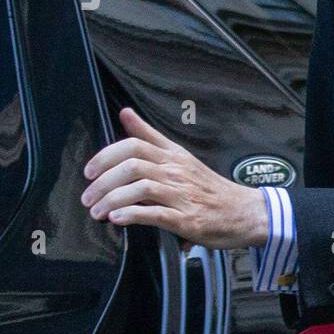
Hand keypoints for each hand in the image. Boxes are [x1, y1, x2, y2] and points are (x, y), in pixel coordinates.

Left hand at [80, 107, 269, 248]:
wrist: (245, 212)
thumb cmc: (210, 188)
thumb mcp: (181, 156)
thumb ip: (150, 136)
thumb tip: (126, 114)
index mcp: (173, 156)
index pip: (135, 144)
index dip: (106, 156)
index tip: (90, 170)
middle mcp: (176, 172)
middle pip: (132, 165)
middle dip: (102, 181)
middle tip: (88, 196)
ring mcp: (182, 195)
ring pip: (140, 188)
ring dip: (112, 200)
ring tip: (98, 212)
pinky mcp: (187, 219)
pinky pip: (155, 214)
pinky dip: (132, 215)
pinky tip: (119, 219)